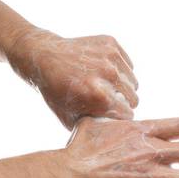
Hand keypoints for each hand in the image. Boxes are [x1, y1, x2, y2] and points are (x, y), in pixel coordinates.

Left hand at [8, 28, 138, 126]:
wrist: (44, 57)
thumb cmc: (56, 92)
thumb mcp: (71, 119)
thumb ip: (94, 127)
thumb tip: (114, 134)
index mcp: (99, 97)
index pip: (127, 115)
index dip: (119, 118)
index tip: (110, 117)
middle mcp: (108, 75)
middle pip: (134, 99)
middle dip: (124, 103)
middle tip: (109, 103)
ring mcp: (110, 57)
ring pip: (133, 82)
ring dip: (124, 88)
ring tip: (108, 89)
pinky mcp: (111, 43)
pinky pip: (128, 65)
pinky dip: (121, 71)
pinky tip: (105, 73)